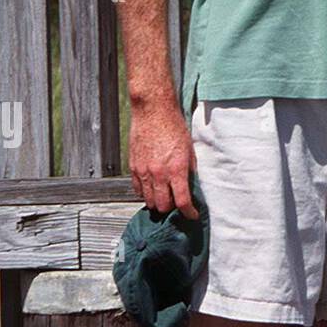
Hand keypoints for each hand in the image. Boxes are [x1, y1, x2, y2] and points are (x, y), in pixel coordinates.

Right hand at [129, 96, 198, 218]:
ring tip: (165, 199)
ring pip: (148, 201)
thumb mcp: (189, 148)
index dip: (189, 213)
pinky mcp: (133, 167)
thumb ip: (190, 169)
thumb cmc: (173, 126)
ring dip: (158, 203)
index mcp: (177, 169)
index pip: (182, 201)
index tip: (193, 215)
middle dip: (172, 210)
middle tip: (178, 206)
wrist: (153, 111)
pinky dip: (145, 194)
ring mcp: (144, 171)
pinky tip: (152, 189)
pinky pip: (137, 189)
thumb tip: (193, 184)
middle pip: (163, 206)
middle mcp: (159, 174)